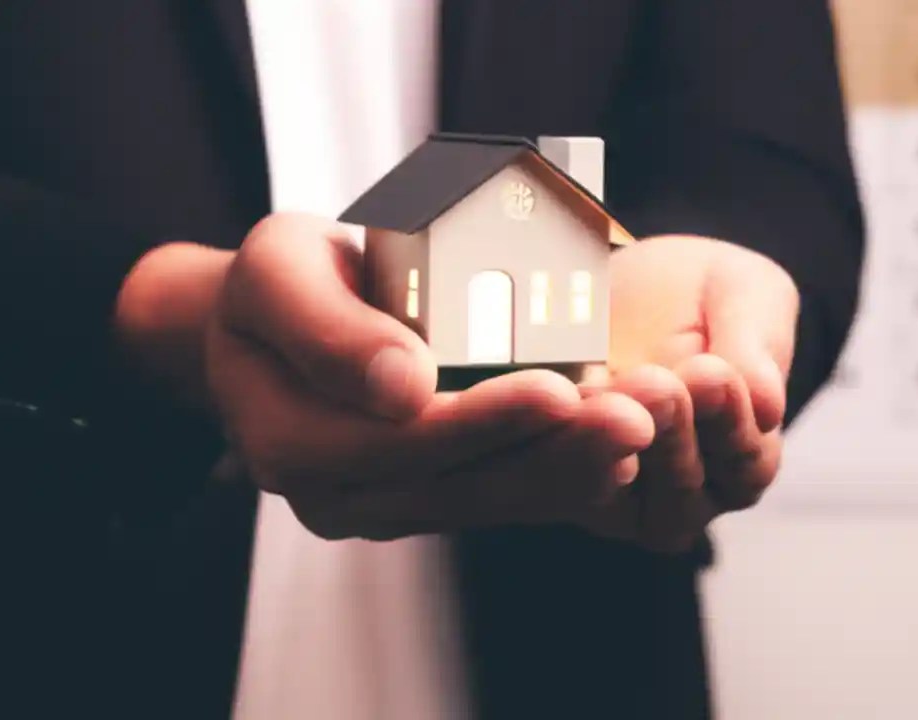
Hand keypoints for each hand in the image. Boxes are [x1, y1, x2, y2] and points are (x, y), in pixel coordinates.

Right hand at [151, 213, 654, 539]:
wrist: (283, 315)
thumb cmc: (280, 280)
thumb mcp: (276, 273)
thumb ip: (324, 329)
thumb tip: (404, 389)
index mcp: (290, 443)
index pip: (397, 443)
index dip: (480, 422)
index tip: (557, 390)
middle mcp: (340, 494)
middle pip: (457, 484)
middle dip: (551, 454)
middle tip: (635, 419)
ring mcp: (388, 503)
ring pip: (490, 498)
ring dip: (570, 471)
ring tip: (641, 434)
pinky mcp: (432, 496)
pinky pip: (502, 496)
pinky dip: (561, 477)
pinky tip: (619, 454)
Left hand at [577, 235, 798, 551]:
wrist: (627, 278)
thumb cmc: (705, 295)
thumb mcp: (747, 295)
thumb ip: (759, 346)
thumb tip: (769, 407)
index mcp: (744, 461)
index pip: (745, 463)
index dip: (730, 423)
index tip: (713, 373)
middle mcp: (682, 493)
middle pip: (678, 489)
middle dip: (667, 435)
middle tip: (656, 382)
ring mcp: (613, 492)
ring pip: (609, 491)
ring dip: (602, 445)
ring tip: (601, 391)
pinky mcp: (553, 467)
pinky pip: (550, 467)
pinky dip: (550, 434)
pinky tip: (553, 398)